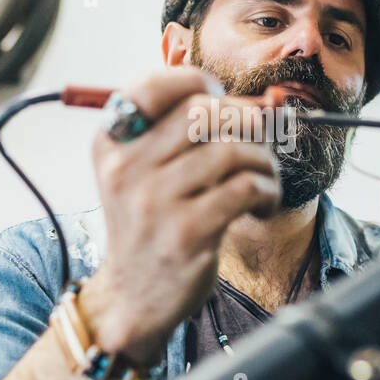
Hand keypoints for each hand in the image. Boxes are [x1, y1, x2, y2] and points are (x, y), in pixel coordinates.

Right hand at [80, 67, 281, 367]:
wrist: (133, 298)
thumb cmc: (149, 226)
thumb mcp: (137, 174)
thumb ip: (171, 132)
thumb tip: (243, 99)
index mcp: (112, 145)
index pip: (153, 87)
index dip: (197, 81)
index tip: (219, 99)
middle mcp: (127, 169)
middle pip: (202, 111)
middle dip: (243, 120)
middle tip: (253, 142)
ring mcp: (155, 202)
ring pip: (232, 149)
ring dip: (263, 161)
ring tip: (262, 179)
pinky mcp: (187, 233)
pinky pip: (246, 187)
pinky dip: (267, 189)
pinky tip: (260, 204)